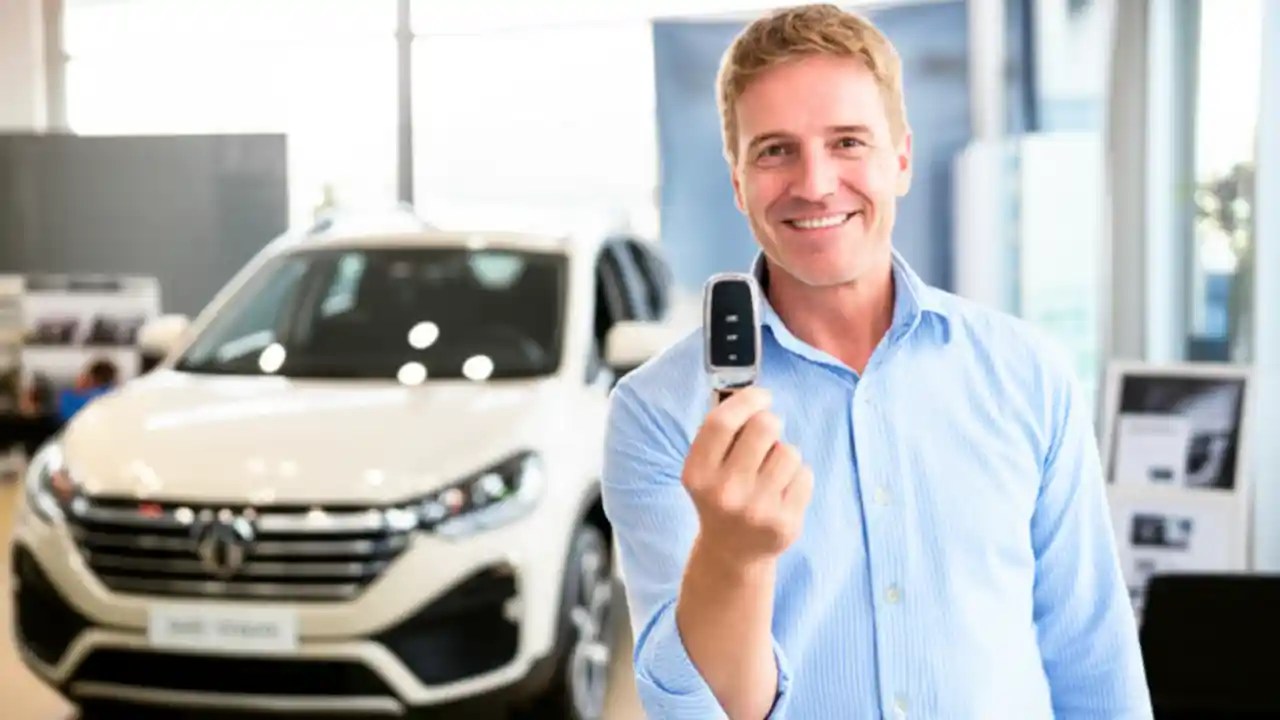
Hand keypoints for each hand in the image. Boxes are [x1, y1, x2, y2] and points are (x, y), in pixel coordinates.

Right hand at [682, 387, 813, 567]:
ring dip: (783, 455)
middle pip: (765, 426)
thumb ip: (721, 432)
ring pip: (788, 451)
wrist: (732, 552)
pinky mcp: (785, 524)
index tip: (762, 396)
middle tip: (766, 435)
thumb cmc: (721, 494)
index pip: (722, 422)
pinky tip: (781, 492)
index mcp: (698, 474)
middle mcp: (725, 493)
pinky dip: (797, 477)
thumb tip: (754, 396)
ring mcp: (757, 510)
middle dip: (770, 423)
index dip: (747, 400)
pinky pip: (805, 474)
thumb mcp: (704, 467)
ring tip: (770, 473)